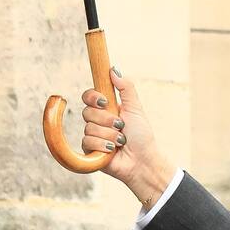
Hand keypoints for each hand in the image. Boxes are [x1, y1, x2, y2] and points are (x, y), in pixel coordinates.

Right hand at [79, 69, 171, 206]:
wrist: (142, 160)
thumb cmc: (141, 135)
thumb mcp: (135, 107)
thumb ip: (126, 87)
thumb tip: (113, 68)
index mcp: (106, 109)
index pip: (88, 97)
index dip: (93, 97)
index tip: (104, 102)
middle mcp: (97, 121)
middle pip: (87, 112)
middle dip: (106, 119)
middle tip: (121, 126)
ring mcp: (92, 136)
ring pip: (89, 128)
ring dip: (109, 135)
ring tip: (121, 142)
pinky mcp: (89, 151)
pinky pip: (88, 142)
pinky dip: (103, 145)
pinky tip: (112, 151)